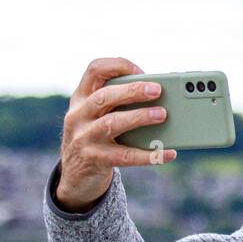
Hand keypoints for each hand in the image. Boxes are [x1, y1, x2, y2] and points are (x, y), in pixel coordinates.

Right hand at [55, 57, 177, 212]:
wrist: (74, 175)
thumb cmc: (95, 136)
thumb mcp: (96, 115)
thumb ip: (116, 102)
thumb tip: (159, 97)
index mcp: (81, 98)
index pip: (94, 70)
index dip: (118, 66)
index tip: (140, 71)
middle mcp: (78, 115)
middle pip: (104, 96)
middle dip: (132, 91)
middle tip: (157, 90)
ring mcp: (84, 138)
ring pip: (112, 124)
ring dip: (139, 117)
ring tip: (162, 115)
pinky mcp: (95, 160)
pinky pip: (125, 156)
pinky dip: (149, 155)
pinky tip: (168, 153)